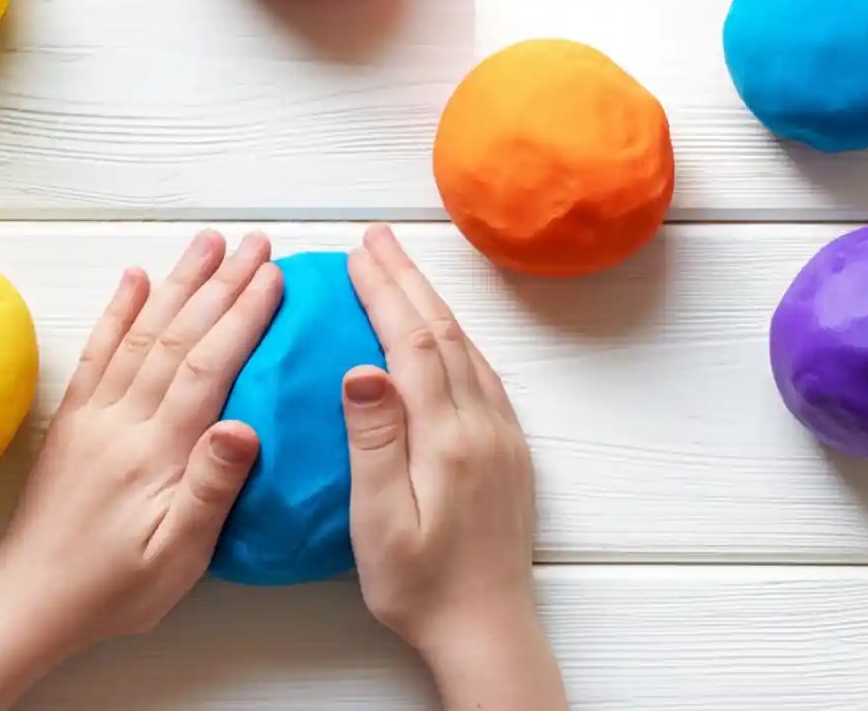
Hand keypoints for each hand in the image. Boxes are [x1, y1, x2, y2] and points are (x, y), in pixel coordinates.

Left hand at [0, 231, 284, 710]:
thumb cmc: (116, 587)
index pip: (208, 367)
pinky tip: (135, 278)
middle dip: (219, 284)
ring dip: (177, 283)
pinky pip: (98, 352)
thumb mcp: (178, 556)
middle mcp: (123, 419)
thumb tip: (244, 425)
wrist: (31, 598)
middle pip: (178, 335)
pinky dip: (117, 310)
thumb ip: (211, 489)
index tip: (273, 276)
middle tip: (254, 242)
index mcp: (156, 451)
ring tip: (207, 243)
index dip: (242, 317)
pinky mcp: (74, 419)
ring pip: (141, 332)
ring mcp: (94, 413)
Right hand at [342, 225, 565, 709]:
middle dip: (408, 280)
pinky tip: (441, 332)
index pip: (412, 343)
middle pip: (442, 333)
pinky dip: (455, 338)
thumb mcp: (380, 524)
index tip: (358, 254)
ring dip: (432, 303)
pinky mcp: (509, 450)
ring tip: (402, 270)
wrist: (487, 628)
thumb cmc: (421, 586)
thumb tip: (362, 366)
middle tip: (377, 238)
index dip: (385, 292)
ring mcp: (502, 436)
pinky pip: (482, 374)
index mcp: (447, 437)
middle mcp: (482, 425)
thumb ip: (373, 442)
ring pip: (466, 348)